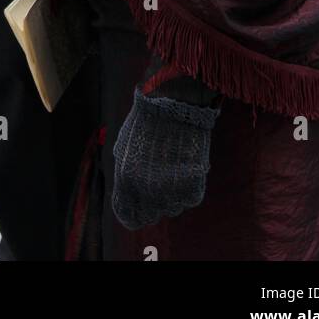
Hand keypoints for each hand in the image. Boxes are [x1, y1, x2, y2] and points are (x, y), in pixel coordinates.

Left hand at [111, 87, 219, 228]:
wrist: (174, 102)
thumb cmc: (147, 121)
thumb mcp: (125, 146)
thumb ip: (125, 175)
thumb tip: (128, 195)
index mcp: (126, 180)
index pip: (128, 216)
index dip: (132, 215)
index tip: (138, 209)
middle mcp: (147, 190)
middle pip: (151, 216)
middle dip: (153, 205)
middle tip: (159, 186)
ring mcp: (171, 189)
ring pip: (172, 208)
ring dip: (172, 195)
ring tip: (173, 169)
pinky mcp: (193, 184)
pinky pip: (190, 198)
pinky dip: (189, 187)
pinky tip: (186, 168)